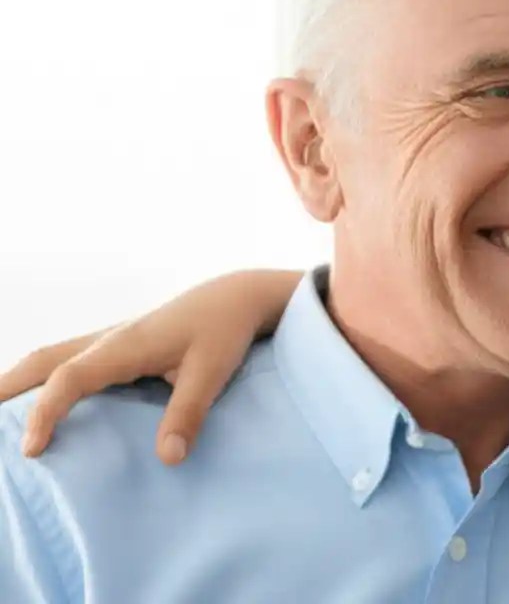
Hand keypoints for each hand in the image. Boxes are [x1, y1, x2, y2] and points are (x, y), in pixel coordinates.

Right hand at [0, 270, 299, 464]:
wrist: (238, 296)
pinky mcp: (123, 343)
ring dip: (23, 380)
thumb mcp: (212, 371)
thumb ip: (189, 413)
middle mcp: (109, 339)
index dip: (46, 413)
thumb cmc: (226, 330)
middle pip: (43, 361)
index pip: (69, 378)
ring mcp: (113, 339)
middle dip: (9, 390)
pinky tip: (49, 397)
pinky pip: (72, 359)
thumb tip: (168, 459)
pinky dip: (49, 377)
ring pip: (53, 356)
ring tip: (2, 411)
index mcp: (124, 346)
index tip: (31, 449)